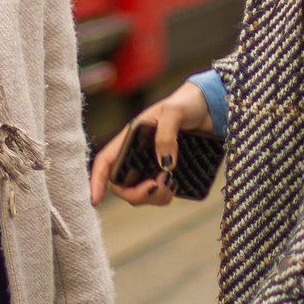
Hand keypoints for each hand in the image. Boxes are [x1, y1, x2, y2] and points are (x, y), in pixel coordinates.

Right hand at [89, 82, 212, 205]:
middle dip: (136, 194)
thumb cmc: (186, 103)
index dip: (96, 180)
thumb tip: (164, 164)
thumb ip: (166, 136)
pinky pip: (158, 194)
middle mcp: (136, 155)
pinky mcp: (166, 173)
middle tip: (156, 185)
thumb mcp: (174, 113)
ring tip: (171, 183)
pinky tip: (175, 185)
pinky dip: (164, 196)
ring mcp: (151, 165)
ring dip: (153, 197)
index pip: (105, 161)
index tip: (95, 200)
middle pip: (121, 185)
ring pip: (140, 193)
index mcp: (130, 138)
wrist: (209, 107)